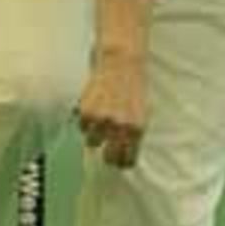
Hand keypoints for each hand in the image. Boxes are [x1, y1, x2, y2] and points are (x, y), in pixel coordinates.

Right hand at [77, 53, 146, 167]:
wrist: (122, 62)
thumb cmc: (134, 87)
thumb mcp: (142, 112)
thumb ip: (134, 133)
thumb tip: (126, 153)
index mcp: (137, 129)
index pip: (128, 159)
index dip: (122, 162)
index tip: (119, 162)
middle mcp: (120, 127)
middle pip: (109, 157)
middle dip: (108, 155)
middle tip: (106, 149)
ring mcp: (103, 120)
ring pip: (92, 142)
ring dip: (95, 134)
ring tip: (100, 120)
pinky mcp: (87, 111)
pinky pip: (82, 127)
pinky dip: (85, 121)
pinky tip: (93, 109)